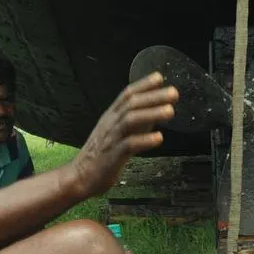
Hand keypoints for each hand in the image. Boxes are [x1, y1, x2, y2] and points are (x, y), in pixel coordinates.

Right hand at [70, 72, 178, 197]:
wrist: (79, 176)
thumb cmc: (101, 154)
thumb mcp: (117, 132)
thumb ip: (135, 122)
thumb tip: (156, 111)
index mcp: (111, 116)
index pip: (126, 95)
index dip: (143, 84)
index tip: (160, 77)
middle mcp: (110, 123)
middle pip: (131, 104)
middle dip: (153, 96)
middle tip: (173, 92)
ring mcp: (111, 139)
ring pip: (130, 120)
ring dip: (151, 114)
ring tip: (170, 111)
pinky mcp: (112, 156)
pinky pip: (129, 145)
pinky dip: (144, 140)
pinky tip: (159, 138)